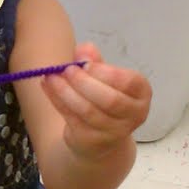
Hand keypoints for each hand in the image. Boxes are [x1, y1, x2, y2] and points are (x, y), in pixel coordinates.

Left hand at [42, 43, 151, 159]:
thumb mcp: (104, 78)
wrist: (101, 139)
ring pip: (88, 111)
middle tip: (66, 69)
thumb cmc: (104, 98)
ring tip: (51, 77)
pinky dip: (57, 100)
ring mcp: (114, 132)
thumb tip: (84, 48)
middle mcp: (134, 115)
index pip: (128, 82)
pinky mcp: (92, 140)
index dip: (105, 72)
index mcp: (141, 94)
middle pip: (110, 100)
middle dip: (84, 82)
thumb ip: (96, 62)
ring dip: (65, 91)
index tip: (85, 64)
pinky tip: (47, 86)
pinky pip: (72, 118)